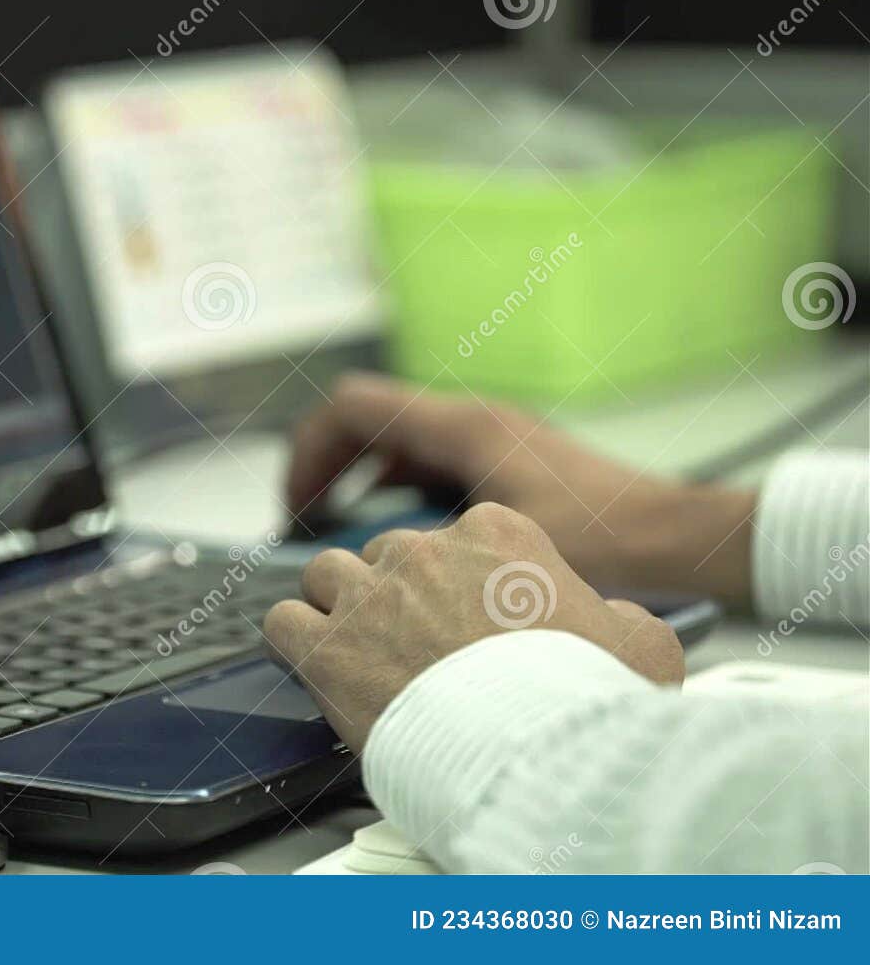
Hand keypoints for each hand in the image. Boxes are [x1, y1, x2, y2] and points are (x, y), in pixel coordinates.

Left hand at [264, 503, 684, 751]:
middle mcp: (425, 551)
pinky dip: (292, 641)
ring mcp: (369, 594)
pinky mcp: (326, 645)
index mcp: (497, 534)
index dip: (458, 584)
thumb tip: (612, 619)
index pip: (457, 538)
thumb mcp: (644, 642)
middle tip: (416, 648)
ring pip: (327, 576)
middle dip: (397, 597)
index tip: (465, 621)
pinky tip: (310, 663)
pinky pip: (282, 621)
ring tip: (358, 651)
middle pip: (390, 557)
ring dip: (337, 608)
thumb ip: (618, 616)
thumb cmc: (587, 699)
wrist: (536, 752)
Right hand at [286, 373, 756, 605]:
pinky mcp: (507, 465)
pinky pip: (430, 467)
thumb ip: (423, 551)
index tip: (296, 510)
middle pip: (366, 423)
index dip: (308, 455)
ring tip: (342, 541)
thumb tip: (354, 571)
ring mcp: (491, 440)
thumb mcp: (501, 546)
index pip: (351, 409)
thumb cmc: (610, 542)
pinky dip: (400, 498)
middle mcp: (473, 422)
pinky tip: (401, 550)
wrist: (684, 540)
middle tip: (304, 526)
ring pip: (398, 446)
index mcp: (464, 428)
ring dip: (361, 485)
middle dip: (324, 470)